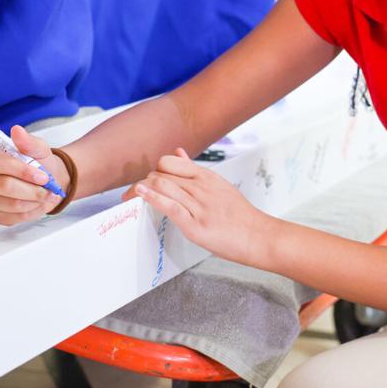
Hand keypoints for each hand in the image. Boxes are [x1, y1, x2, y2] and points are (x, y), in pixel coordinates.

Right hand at [0, 124, 66, 225]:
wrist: (44, 180)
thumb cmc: (36, 162)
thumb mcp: (37, 148)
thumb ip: (28, 141)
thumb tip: (17, 130)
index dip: (22, 171)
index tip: (43, 176)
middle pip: (3, 186)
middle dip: (32, 190)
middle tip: (50, 189)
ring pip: (10, 204)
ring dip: (35, 201)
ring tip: (48, 196)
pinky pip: (12, 218)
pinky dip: (31, 212)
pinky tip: (39, 204)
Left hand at [122, 148, 270, 264]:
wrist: (258, 235)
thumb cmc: (239, 215)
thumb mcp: (219, 185)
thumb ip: (195, 170)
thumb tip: (178, 152)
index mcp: (206, 176)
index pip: (170, 163)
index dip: (153, 171)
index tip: (145, 182)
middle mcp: (201, 187)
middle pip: (162, 174)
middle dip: (142, 182)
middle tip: (130, 194)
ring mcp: (199, 205)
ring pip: (163, 186)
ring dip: (141, 189)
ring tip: (128, 197)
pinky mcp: (196, 225)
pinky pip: (170, 206)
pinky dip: (152, 198)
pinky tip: (140, 195)